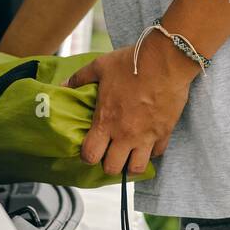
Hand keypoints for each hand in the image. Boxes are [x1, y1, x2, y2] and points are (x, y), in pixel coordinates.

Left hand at [62, 34, 200, 175]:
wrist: (166, 60)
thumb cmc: (131, 63)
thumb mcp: (100, 66)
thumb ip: (80, 78)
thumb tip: (63, 85)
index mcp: (106, 121)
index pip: (90, 155)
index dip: (87, 155)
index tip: (90, 148)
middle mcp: (125, 134)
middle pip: (112, 168)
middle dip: (108, 163)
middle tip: (110, 151)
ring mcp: (146, 136)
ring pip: (136, 168)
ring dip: (130, 164)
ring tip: (129, 153)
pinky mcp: (164, 132)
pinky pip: (157, 153)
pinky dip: (151, 151)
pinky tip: (147, 141)